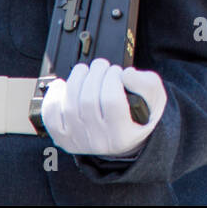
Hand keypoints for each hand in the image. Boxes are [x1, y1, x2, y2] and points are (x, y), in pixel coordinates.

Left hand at [41, 58, 165, 156]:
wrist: (125, 139)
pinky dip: (53, 97)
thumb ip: (147, 84)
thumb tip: (127, 74)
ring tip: (86, 70)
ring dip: (76, 79)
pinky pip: (51, 117)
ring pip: (69, 105)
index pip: (112, 102)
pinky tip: (63, 85)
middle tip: (102, 66)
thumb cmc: (139, 116)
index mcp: (124, 134)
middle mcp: (99, 141)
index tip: (118, 71)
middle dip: (95, 74)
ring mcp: (78, 141)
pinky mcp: (63, 137)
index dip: (113, 79)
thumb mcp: (155, 100)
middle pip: (88, 101)